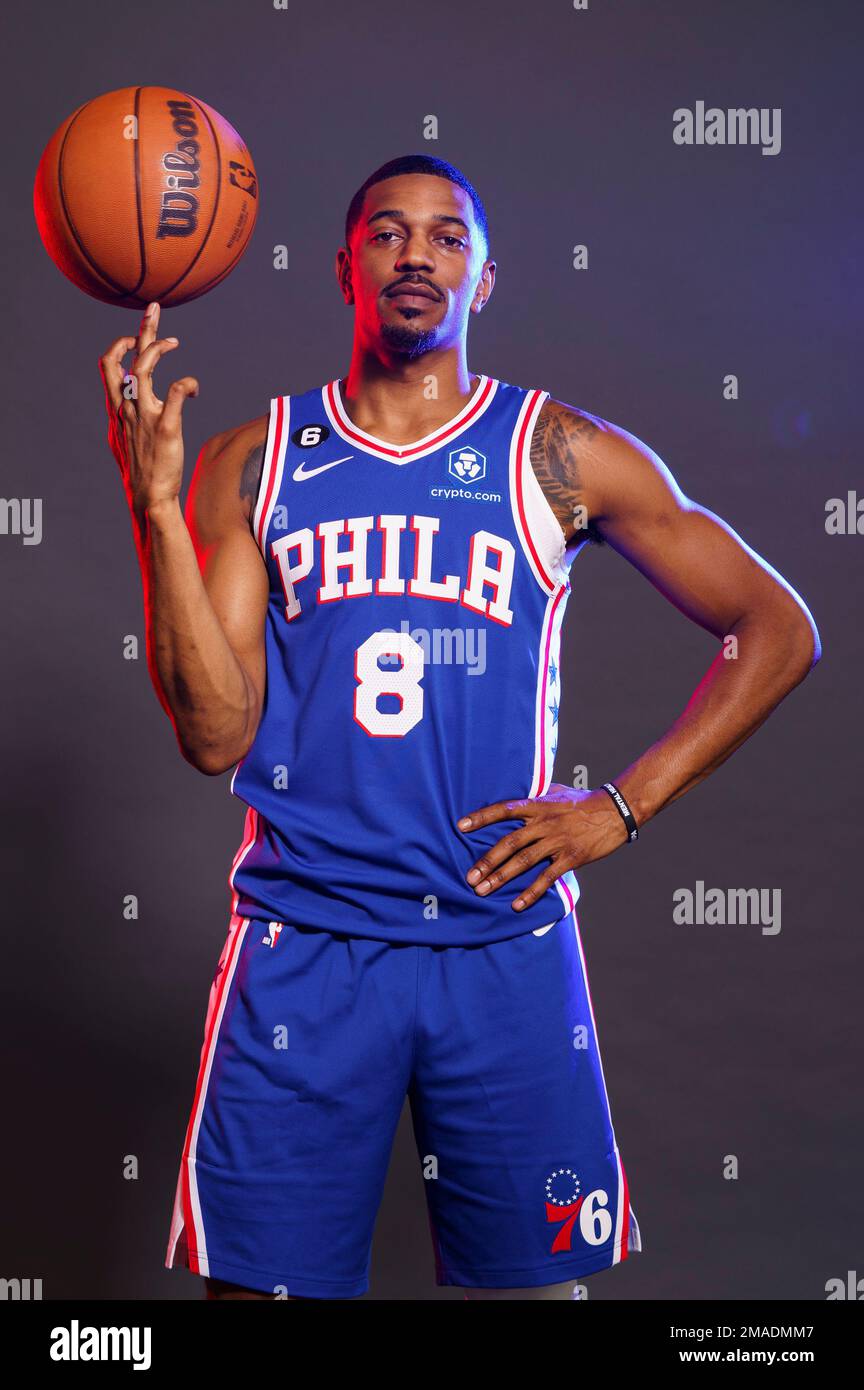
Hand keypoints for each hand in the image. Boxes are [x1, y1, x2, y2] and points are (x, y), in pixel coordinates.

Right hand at [98, 301, 198, 515]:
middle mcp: (127, 407)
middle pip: (123, 358)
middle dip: (140, 328)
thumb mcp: (124, 435)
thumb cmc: (140, 468)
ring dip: (159, 348)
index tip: (136, 338)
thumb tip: (129, 397)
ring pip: (143, 369)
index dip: (121, 345)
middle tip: (155, 308)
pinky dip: (187, 383)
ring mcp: (145, 416)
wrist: (149, 497)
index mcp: (117, 408)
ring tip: (175, 342)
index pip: (108, 365)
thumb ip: (125, 412)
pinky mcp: (166, 428)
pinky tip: (195, 387)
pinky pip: (176, 393)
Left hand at [457, 784, 629, 910]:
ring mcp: (557, 841)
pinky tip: (517, 905)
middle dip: (487, 861)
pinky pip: (546, 877)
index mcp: (538, 805)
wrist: (616, 810)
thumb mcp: (556, 792)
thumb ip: (536, 795)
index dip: (482, 817)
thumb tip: (519, 792)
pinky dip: (530, 892)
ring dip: (501, 877)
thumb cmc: (584, 801)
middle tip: (469, 876)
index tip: (461, 826)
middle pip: (509, 842)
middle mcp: (544, 823)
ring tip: (482, 891)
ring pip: (523, 861)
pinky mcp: (571, 858)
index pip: (504, 809)